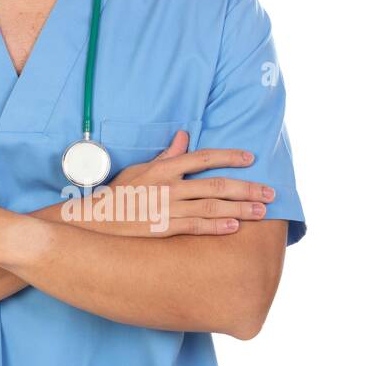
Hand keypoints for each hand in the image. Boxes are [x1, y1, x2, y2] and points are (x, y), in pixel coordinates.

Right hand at [41, 130, 273, 236]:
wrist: (95, 220)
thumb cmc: (117, 195)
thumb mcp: (139, 170)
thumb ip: (166, 156)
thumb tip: (185, 137)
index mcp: (162, 169)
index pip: (202, 158)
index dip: (228, 157)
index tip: (250, 158)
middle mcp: (168, 186)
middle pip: (215, 184)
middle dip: (246, 187)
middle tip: (270, 191)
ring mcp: (166, 208)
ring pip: (212, 206)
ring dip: (240, 207)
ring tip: (262, 210)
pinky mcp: (164, 228)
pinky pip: (197, 226)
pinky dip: (218, 226)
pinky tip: (235, 225)